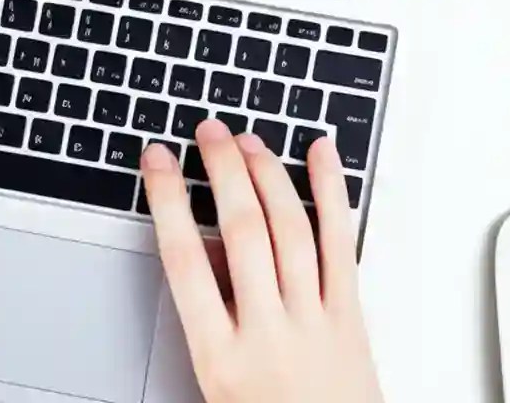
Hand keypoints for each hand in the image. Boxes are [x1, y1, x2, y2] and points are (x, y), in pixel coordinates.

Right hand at [142, 120, 384, 402]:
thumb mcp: (216, 385)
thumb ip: (207, 318)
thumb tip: (204, 250)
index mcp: (220, 357)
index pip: (183, 259)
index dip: (168, 200)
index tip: (158, 161)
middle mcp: (266, 332)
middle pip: (239, 230)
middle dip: (221, 170)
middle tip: (207, 132)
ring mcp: (314, 320)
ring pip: (289, 228)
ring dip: (267, 174)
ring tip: (249, 140)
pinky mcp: (352, 316)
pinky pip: (342, 242)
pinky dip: (332, 192)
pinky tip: (322, 156)